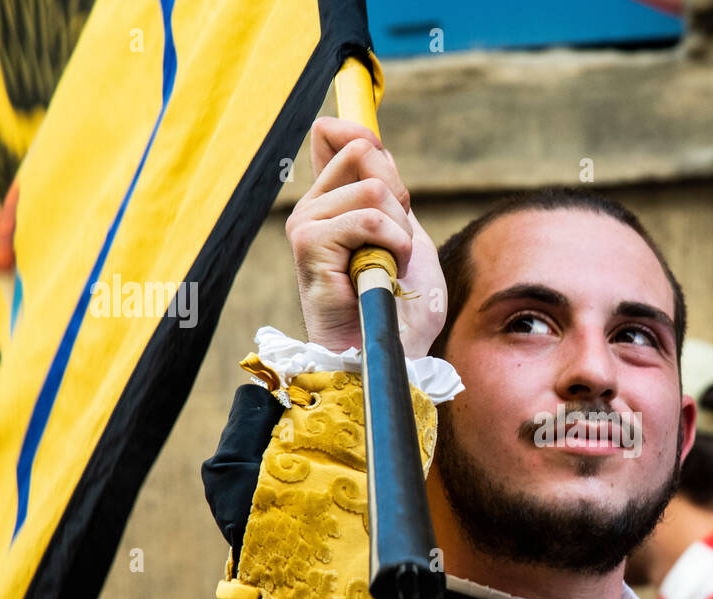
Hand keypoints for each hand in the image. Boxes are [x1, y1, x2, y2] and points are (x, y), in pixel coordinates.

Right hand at [285, 117, 446, 358]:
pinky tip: (384, 273)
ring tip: (388, 266)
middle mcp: (313, 207)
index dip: (366, 137)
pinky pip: (370, 218)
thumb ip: (389, 190)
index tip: (390, 180)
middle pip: (363, 150)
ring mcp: (307, 223)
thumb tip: (369, 142)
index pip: (332, 134)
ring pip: (374, 187)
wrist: (392, 351)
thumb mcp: (406, 234)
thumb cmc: (401, 305)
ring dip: (400, 231)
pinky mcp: (309, 243)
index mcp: (334, 202)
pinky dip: (394, 246)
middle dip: (400, 196)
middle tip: (395, 243)